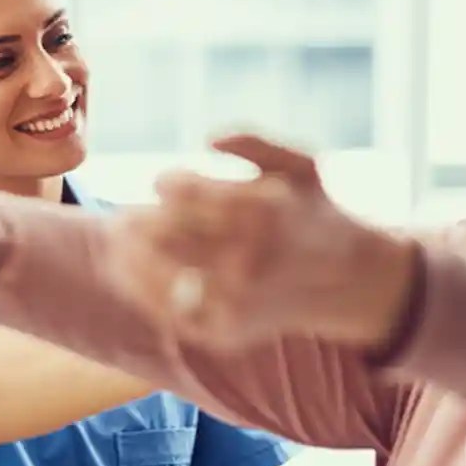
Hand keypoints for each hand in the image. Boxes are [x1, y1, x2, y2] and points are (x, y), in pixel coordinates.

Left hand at [107, 134, 415, 349]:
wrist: (351, 280)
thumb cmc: (316, 213)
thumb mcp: (302, 165)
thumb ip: (256, 141)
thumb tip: (208, 135)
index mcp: (264, 210)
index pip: (191, 194)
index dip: (167, 184)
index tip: (159, 182)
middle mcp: (249, 257)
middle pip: (168, 234)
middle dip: (137, 221)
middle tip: (124, 215)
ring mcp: (237, 299)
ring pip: (160, 276)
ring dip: (127, 257)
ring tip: (114, 242)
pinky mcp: (229, 330)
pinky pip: (170, 312)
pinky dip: (141, 292)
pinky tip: (125, 273)